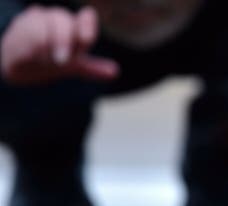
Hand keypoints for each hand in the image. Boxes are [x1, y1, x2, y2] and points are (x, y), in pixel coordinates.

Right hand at [0, 5, 117, 84]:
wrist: (22, 63)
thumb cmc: (53, 59)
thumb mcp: (74, 66)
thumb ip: (92, 68)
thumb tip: (115, 72)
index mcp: (74, 28)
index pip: (83, 20)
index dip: (86, 23)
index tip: (87, 24)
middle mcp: (56, 20)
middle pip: (61, 20)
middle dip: (63, 38)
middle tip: (63, 60)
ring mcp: (37, 22)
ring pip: (43, 25)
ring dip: (48, 45)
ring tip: (52, 61)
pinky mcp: (21, 31)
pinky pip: (28, 34)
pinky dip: (33, 46)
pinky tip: (36, 55)